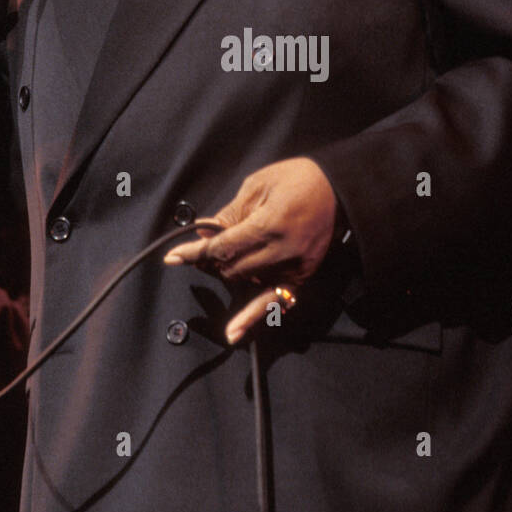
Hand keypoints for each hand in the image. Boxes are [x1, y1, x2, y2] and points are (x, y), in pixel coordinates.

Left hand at [163, 158, 337, 343]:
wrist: (339, 190)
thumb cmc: (297, 179)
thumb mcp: (258, 185)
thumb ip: (230, 214)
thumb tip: (204, 234)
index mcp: (270, 225)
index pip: (222, 247)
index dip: (194, 252)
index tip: (172, 257)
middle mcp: (282, 251)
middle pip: (231, 268)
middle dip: (212, 260)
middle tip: (204, 249)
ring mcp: (294, 267)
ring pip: (246, 281)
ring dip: (229, 272)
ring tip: (222, 260)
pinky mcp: (302, 276)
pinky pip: (275, 302)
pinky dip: (252, 316)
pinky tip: (235, 332)